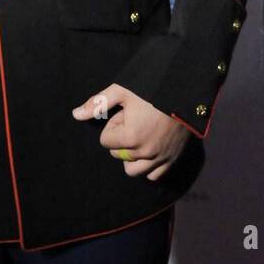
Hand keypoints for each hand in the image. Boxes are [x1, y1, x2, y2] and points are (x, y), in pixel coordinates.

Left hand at [72, 84, 189, 180]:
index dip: (113, 125)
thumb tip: (75, 115)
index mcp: (130, 137)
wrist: (188, 91)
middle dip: (122, 139)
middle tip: (136, 120)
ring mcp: (159, 158)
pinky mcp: (171, 159)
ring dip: (131, 156)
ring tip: (140, 137)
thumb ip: (98, 103)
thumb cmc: (154, 88)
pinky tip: (150, 149)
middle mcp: (145, 152)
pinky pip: (153, 175)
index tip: (126, 113)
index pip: (105, 141)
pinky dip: (148, 166)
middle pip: (117, 155)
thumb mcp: (123, 91)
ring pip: (133, 170)